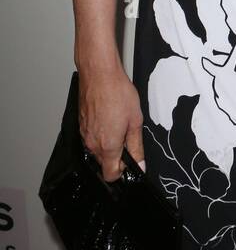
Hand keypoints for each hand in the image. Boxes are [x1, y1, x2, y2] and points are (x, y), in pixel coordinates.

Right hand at [78, 61, 144, 182]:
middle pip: (104, 163)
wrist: (99, 73)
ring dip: (108, 143)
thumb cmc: (117, 92)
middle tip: (127, 135)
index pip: (111, 175)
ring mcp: (84, 134)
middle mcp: (92, 143)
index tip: (130, 159)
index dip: (123, 170)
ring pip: (97, 150)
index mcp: (107, 146)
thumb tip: (140, 164)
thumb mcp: (135, 120)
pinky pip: (90, 137)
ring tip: (118, 123)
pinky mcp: (80, 124)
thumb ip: (137, 146)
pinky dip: (100, 133)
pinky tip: (108, 117)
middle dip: (116, 155)